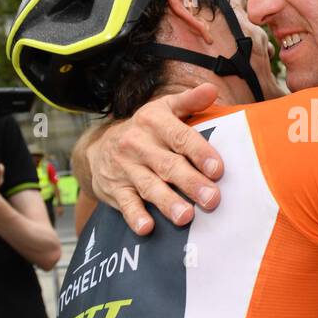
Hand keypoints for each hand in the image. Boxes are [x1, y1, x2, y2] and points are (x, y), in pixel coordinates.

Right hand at [86, 82, 225, 233]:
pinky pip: (125, 203)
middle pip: (168, 165)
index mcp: (154, 121)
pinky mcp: (114, 188)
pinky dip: (135, 216)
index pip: (180, 136)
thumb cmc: (145, 130)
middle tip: (212, 199)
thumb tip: (212, 90)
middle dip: (191, 183)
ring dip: (167, 202)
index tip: (217, 169)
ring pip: (149, 186)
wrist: (99, 146)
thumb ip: (190, 102)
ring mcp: (125, 167)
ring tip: (186, 217)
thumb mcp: (164, 109)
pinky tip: (147, 227)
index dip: (200, 153)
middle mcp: (138, 143)